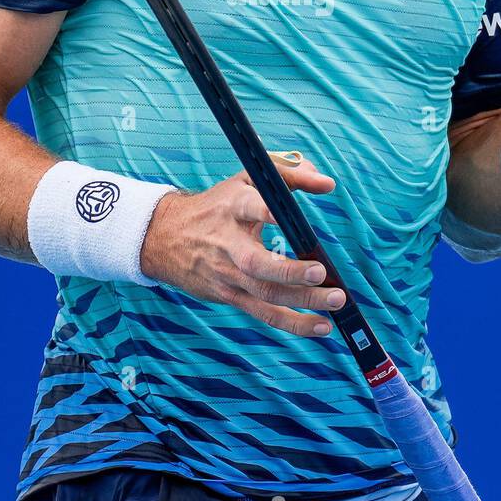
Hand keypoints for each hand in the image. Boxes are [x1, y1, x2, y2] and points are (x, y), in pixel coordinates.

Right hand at [140, 151, 345, 335]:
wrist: (164, 237)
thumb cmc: (216, 205)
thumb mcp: (245, 179)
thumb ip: (288, 174)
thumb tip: (327, 183)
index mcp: (233, 207)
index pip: (252, 208)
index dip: (269, 212)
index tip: (289, 216)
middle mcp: (228, 243)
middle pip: (257, 263)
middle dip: (290, 271)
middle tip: (321, 271)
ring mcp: (228, 274)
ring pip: (265, 293)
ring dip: (303, 301)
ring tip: (336, 300)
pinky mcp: (229, 295)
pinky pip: (264, 313)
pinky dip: (293, 323)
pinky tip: (321, 326)